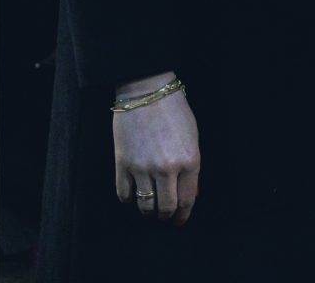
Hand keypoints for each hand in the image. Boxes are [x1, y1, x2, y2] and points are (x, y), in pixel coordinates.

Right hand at [112, 71, 199, 224]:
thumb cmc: (174, 111)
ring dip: (148, 211)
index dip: (183, 214)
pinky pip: (124, 194)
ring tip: (149, 209)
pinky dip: (129, 199)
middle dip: (165, 215)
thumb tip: (186, 191)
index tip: (179, 221)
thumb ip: (190, 166)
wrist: (147, 92)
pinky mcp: (122, 164)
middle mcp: (167, 169)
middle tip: (164, 216)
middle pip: (165, 207)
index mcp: (189, 161)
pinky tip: (133, 195)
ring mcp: (142, 168)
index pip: (187, 199)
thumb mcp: (192, 138)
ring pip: (144, 205)